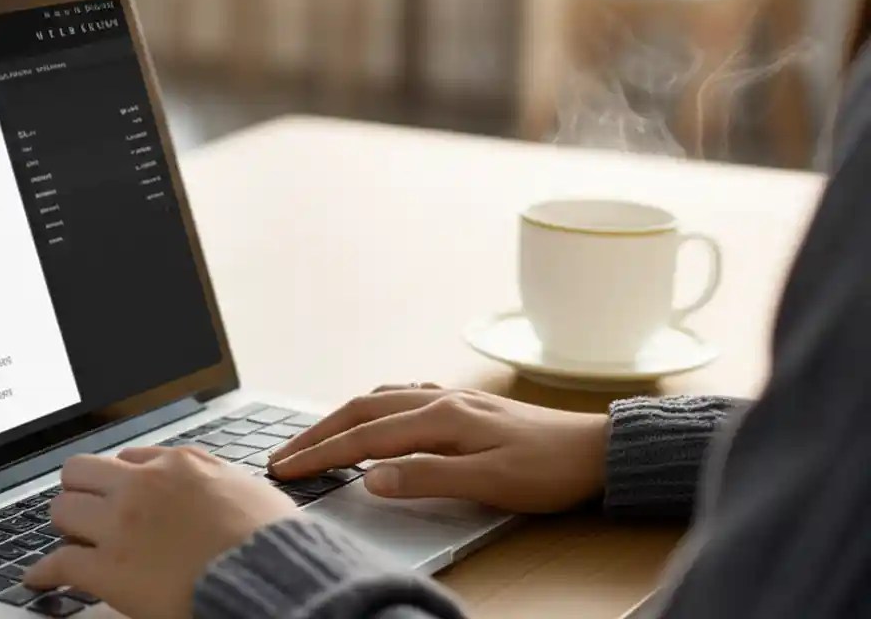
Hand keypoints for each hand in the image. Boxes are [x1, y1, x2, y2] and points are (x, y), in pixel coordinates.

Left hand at [25, 446, 297, 618]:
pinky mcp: (108, 568)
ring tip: (71, 540)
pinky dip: (46, 573)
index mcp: (179, 465)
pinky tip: (40, 579)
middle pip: (81, 471)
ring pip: (62, 509)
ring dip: (66, 525)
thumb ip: (217, 476)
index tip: (120, 494)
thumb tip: (206, 476)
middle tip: (87, 512)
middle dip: (81, 491)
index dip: (122, 480)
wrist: (268, 579)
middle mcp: (142, 486)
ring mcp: (121, 526)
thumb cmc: (270, 542)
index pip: (129, 459)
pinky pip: (58, 562)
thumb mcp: (250, 488)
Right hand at [268, 386, 607, 512]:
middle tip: (282, 457)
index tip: (284, 470)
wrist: (599, 448)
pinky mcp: (464, 405)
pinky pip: (403, 396)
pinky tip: (375, 415)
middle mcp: (440, 400)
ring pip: (379, 399)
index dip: (320, 454)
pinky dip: (374, 407)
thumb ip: (427, 477)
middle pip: (361, 410)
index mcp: (440, 418)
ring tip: (314, 438)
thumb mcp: (490, 483)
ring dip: (341, 418)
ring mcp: (452, 399)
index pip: (363, 437)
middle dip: (317, 434)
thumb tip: (370, 477)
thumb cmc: (549, 470)